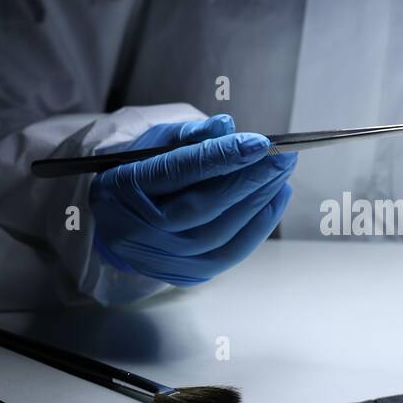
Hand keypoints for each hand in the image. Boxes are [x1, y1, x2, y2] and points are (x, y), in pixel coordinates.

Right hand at [89, 114, 295, 283]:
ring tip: (282, 174)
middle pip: (201, 208)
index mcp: (119, 188)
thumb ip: (187, 134)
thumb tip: (225, 127)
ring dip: (259, 202)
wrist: (118, 222)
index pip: (177, 172)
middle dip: (250, 180)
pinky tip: (275, 199)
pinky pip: (229, 254)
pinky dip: (258, 226)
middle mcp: (135, 232)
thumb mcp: (151, 143)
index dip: (221, 157)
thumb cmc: (136, 173)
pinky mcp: (184, 275)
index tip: (260, 143)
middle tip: (284, 156)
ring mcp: (159, 260)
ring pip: (219, 234)